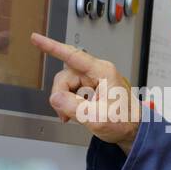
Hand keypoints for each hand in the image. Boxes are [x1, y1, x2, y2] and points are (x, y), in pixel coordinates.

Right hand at [30, 33, 141, 151]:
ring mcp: (95, 79)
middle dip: (61, 95)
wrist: (134, 130)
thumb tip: (55, 98)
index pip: (73, 56)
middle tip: (64, 113)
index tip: (36, 38)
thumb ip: (74, 107)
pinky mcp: (92, 87)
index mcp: (103, 73)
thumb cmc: (125, 122)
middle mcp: (98, 72)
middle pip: (66, 76)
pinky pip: (72, 90)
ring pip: (67, 84)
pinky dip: (69, 102)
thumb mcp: (97, 118)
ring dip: (65, 100)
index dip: (52, 47)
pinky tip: (75, 112)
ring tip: (72, 115)